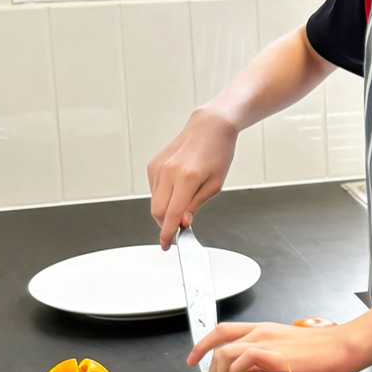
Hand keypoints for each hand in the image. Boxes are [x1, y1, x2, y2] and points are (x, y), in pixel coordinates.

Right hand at [148, 108, 238, 248]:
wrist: (209, 127)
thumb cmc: (218, 153)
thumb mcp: (215, 184)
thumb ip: (196, 204)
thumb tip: (182, 221)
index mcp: (187, 178)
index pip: (171, 214)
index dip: (167, 233)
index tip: (166, 244)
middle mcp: (168, 172)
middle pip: (157, 211)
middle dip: (165, 225)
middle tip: (178, 229)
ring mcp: (158, 167)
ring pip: (154, 201)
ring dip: (165, 210)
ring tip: (185, 201)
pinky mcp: (153, 164)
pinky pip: (154, 189)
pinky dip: (163, 196)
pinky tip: (178, 188)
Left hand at [187, 319, 364, 371]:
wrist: (343, 347)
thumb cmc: (326, 352)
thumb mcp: (291, 351)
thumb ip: (272, 359)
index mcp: (264, 330)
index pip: (224, 330)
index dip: (203, 344)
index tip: (194, 361)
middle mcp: (261, 332)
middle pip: (219, 345)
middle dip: (207, 371)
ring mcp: (266, 342)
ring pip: (225, 353)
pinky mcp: (273, 355)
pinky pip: (240, 360)